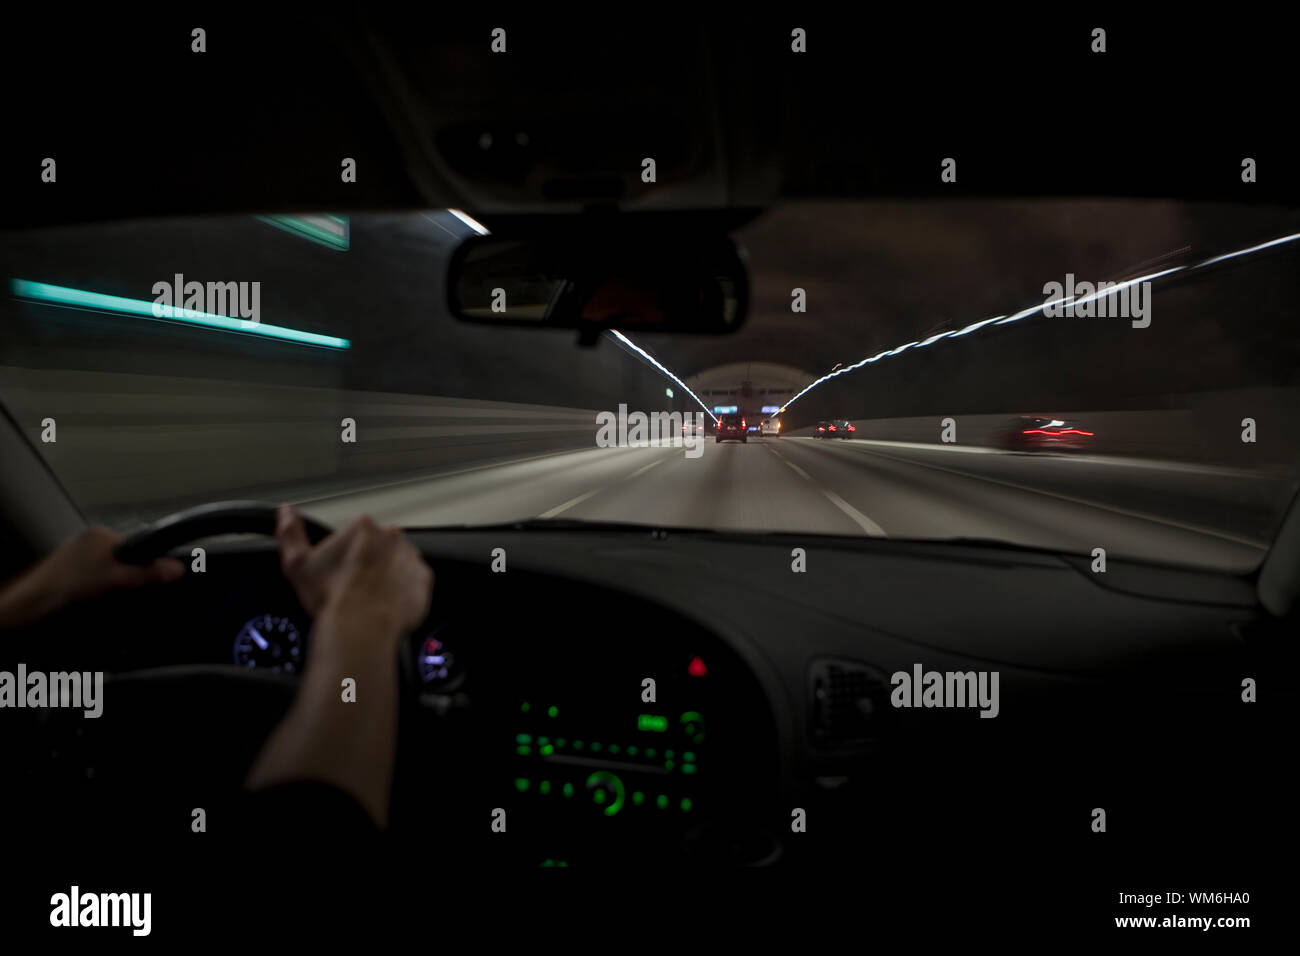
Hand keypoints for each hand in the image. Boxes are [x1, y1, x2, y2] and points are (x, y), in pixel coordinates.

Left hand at [0, 526, 183, 628]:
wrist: (34, 605)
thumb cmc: (66, 586)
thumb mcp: (117, 579)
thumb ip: (149, 573)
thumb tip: (177, 567)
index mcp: (100, 535)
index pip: (138, 546)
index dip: (145, 565)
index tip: (149, 579)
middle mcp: (88, 542)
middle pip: (126, 560)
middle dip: (128, 578)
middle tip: (121, 591)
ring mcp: (78, 558)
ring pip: (111, 573)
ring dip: (112, 586)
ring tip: (102, 596)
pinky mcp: (71, 574)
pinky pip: (97, 581)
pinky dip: (99, 591)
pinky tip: (93, 600)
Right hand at [276, 505, 432, 637]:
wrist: (361, 628)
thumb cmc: (331, 597)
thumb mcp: (297, 564)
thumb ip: (290, 533)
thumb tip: (286, 512)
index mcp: (363, 527)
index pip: (355, 535)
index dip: (345, 555)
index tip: (339, 572)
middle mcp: (391, 536)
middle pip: (377, 548)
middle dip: (367, 564)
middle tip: (353, 587)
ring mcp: (411, 557)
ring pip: (397, 563)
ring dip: (386, 576)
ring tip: (370, 598)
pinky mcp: (424, 580)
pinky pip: (414, 582)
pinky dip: (403, 591)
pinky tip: (386, 604)